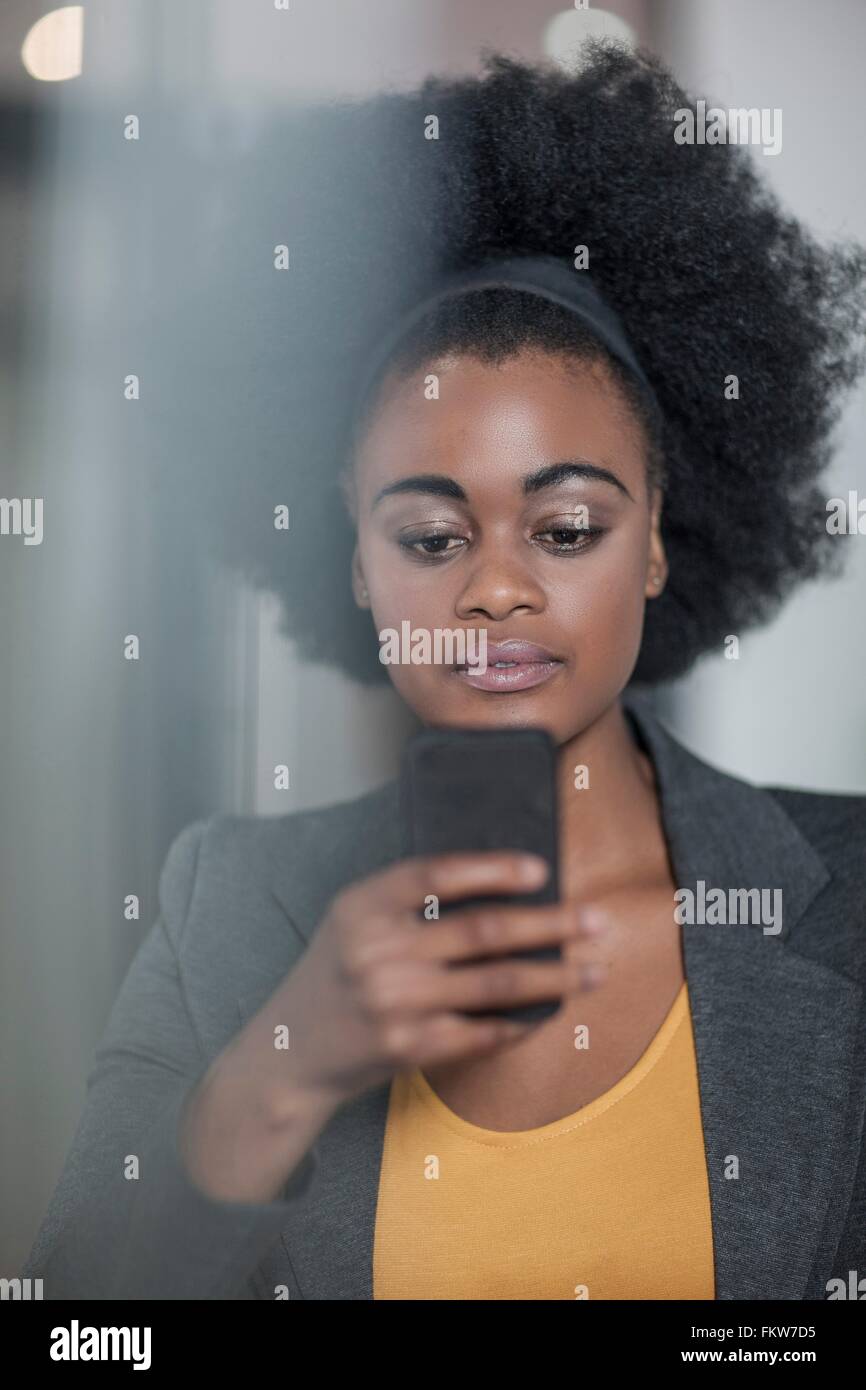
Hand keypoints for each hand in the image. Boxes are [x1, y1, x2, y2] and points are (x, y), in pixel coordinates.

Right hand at [244, 849, 607, 1114]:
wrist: (290, 1052)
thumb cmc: (336, 973)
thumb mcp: (354, 919)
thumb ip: (408, 899)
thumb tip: (501, 885)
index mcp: (364, 904)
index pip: (438, 873)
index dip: (494, 869)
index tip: (542, 869)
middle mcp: (378, 949)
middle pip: (483, 930)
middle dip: (551, 924)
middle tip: (597, 920)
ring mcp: (395, 1002)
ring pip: (496, 983)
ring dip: (555, 976)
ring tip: (594, 969)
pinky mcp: (409, 1047)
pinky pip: (484, 1030)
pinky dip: (524, 1021)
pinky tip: (552, 1012)